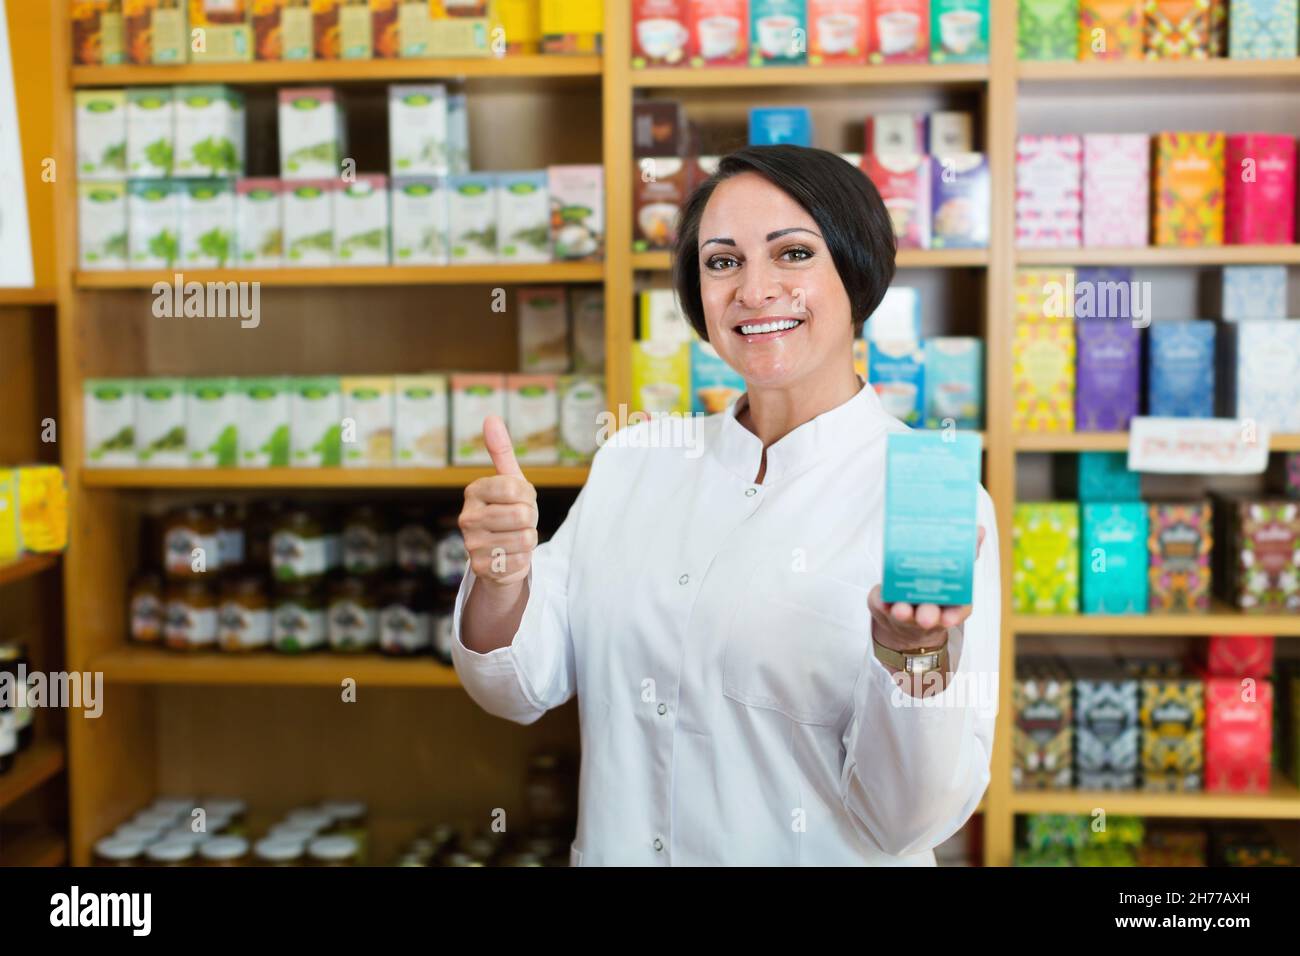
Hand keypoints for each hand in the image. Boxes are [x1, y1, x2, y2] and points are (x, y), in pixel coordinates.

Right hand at [458, 416, 538, 589]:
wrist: (501, 555)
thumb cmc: (509, 512)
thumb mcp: (510, 481)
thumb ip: (501, 450)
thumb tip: (491, 417)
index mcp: (474, 491)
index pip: (516, 487)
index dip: (528, 495)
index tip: (520, 499)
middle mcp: (467, 517)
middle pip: (522, 514)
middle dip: (531, 519)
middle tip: (520, 522)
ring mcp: (472, 545)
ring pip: (525, 538)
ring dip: (528, 539)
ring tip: (515, 537)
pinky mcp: (482, 569)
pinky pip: (522, 560)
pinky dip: (523, 560)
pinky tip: (511, 557)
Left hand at [869, 526, 985, 653]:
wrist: (904, 610)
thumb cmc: (933, 586)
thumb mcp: (950, 570)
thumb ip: (965, 554)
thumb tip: (979, 530)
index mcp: (948, 605)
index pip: (955, 612)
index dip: (953, 616)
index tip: (950, 619)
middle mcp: (927, 612)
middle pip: (929, 615)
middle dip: (927, 615)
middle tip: (925, 617)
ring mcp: (905, 611)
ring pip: (904, 613)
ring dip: (902, 611)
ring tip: (900, 609)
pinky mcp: (885, 605)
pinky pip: (882, 604)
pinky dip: (882, 601)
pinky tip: (881, 599)